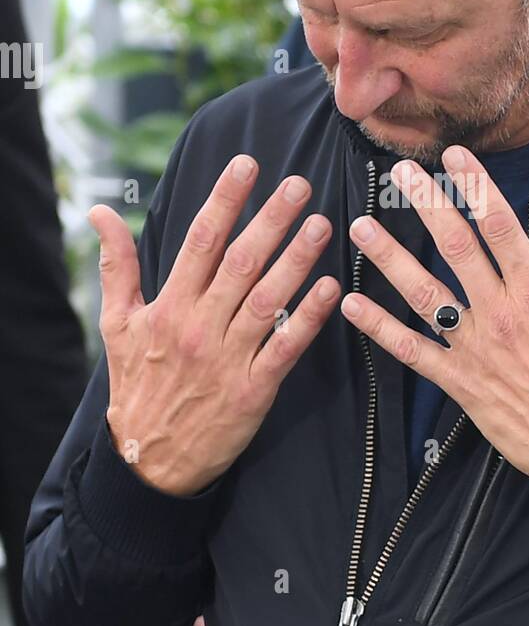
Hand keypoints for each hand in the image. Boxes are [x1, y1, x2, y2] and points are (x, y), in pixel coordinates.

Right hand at [88, 154, 340, 495]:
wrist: (147, 460)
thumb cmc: (137, 384)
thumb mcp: (117, 323)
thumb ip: (117, 265)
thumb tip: (100, 213)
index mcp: (169, 306)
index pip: (200, 240)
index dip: (225, 199)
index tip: (248, 165)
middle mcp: (198, 327)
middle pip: (239, 263)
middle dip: (270, 220)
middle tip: (299, 185)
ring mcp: (227, 359)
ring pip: (266, 300)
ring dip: (296, 261)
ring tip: (321, 225)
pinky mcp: (252, 390)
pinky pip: (285, 347)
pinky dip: (308, 318)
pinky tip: (330, 289)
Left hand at [340, 146, 528, 479]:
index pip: (501, 227)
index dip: (476, 187)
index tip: (455, 157)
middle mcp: (501, 313)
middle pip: (455, 247)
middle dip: (426, 204)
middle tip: (400, 171)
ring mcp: (476, 348)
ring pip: (424, 294)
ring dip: (389, 259)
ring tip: (359, 228)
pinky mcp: (461, 382)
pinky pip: (413, 352)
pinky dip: (379, 329)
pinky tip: (350, 307)